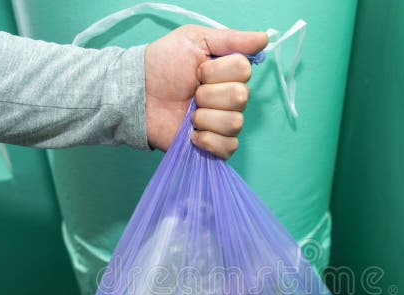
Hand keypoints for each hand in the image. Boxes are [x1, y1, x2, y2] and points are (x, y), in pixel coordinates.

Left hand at [144, 25, 267, 158]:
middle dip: (209, 95)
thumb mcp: (194, 39)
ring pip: (235, 123)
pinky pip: (228, 147)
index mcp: (229, 73)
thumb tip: (265, 38)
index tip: (198, 71)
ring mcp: (223, 124)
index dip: (218, 72)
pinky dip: (208, 141)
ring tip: (188, 114)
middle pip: (241, 98)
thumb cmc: (162, 64)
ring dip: (205, 117)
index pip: (243, 71)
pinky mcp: (214, 146)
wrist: (138, 94)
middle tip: (191, 92)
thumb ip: (231, 39)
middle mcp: (231, 99)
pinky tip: (191, 134)